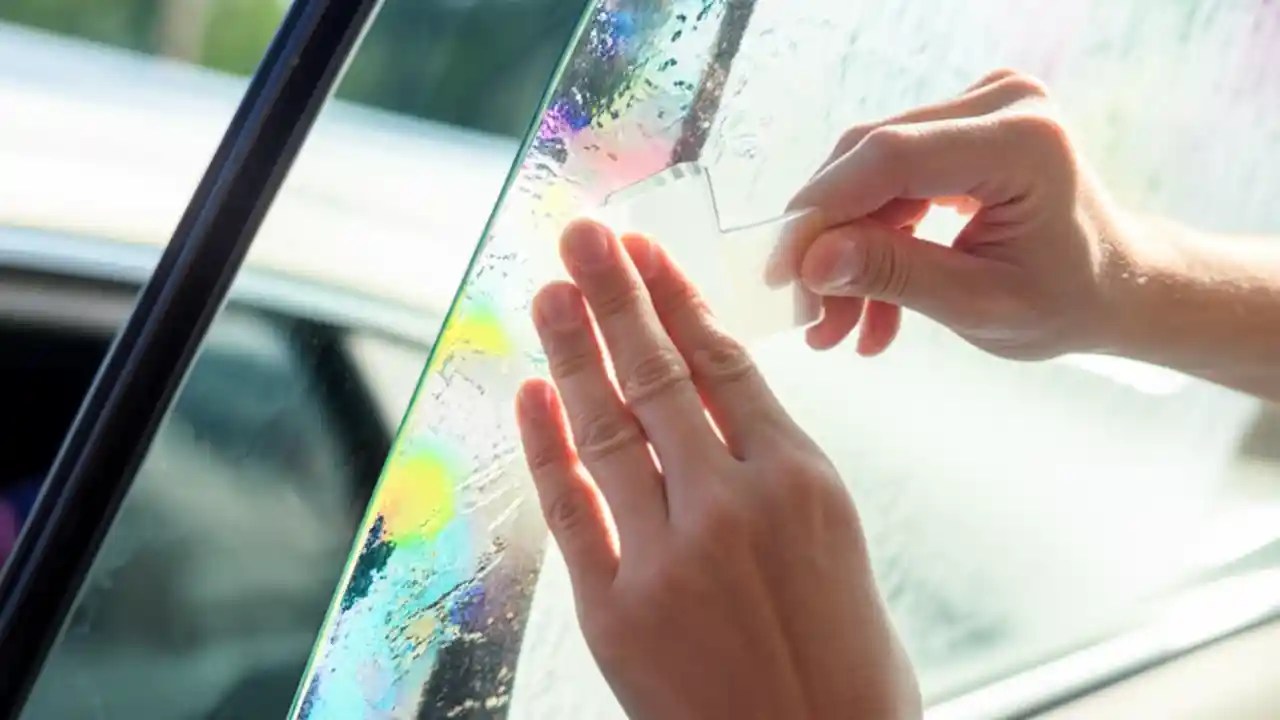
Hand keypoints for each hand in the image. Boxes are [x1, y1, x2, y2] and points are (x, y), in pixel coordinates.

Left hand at [516, 220, 919, 719]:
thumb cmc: (846, 663)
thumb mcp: (837, 543)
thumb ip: (775, 471)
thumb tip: (713, 405)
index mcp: (803, 479)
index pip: (723, 362)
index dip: (674, 298)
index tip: (643, 251)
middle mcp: (735, 504)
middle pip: (659, 373)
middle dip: (614, 293)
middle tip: (580, 233)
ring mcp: (671, 556)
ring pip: (608, 426)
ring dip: (572, 350)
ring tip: (550, 290)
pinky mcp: (617, 612)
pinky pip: (572, 508)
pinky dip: (545, 446)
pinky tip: (531, 391)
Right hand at [785, 69, 1140, 359]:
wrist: (1113, 285)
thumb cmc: (1066, 301)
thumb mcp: (979, 305)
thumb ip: (895, 276)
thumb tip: (811, 265)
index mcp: (1022, 141)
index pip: (890, 158)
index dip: (822, 211)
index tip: (781, 273)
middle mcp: (999, 102)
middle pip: (871, 159)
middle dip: (827, 239)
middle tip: (806, 312)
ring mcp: (978, 107)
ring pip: (870, 173)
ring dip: (845, 250)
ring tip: (835, 327)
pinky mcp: (959, 126)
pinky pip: (888, 179)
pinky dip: (870, 240)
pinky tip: (866, 307)